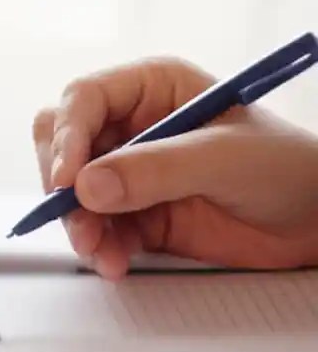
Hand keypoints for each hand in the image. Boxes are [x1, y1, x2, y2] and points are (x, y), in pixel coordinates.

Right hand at [33, 57, 317, 278]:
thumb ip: (155, 169)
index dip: (66, 137)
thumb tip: (87, 185)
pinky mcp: (135, 214)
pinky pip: (96, 228)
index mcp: (152, 89)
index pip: (83, 101)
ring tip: (101, 251)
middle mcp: (133, 126)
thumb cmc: (290, 169)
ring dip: (78, 225)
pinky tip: (117, 262)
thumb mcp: (224, 159)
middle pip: (62, 145)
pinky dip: (99, 248)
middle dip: (62, 186)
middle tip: (79, 219)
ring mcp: (131, 172)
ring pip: (72, 194)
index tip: (66, 181)